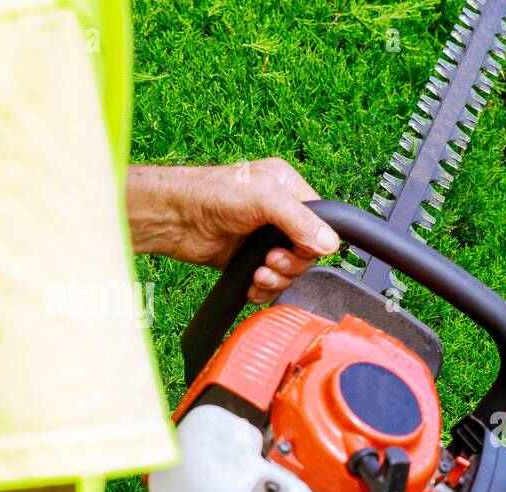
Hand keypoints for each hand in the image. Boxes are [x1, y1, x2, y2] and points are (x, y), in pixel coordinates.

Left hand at [126, 159, 340, 302]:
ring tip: (258, 273)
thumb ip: (300, 219)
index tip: (292, 247)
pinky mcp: (251, 260)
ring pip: (290, 271)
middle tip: (270, 260)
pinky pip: (272, 282)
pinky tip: (252, 283)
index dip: (311, 242)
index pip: (321, 224)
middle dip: (290, 264)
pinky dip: (264, 289)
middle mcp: (280, 214)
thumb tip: (329, 244)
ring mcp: (265, 239)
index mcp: (288, 189)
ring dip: (277, 279)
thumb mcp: (264, 198)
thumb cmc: (211, 194)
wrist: (176, 218)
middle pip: (306, 253)